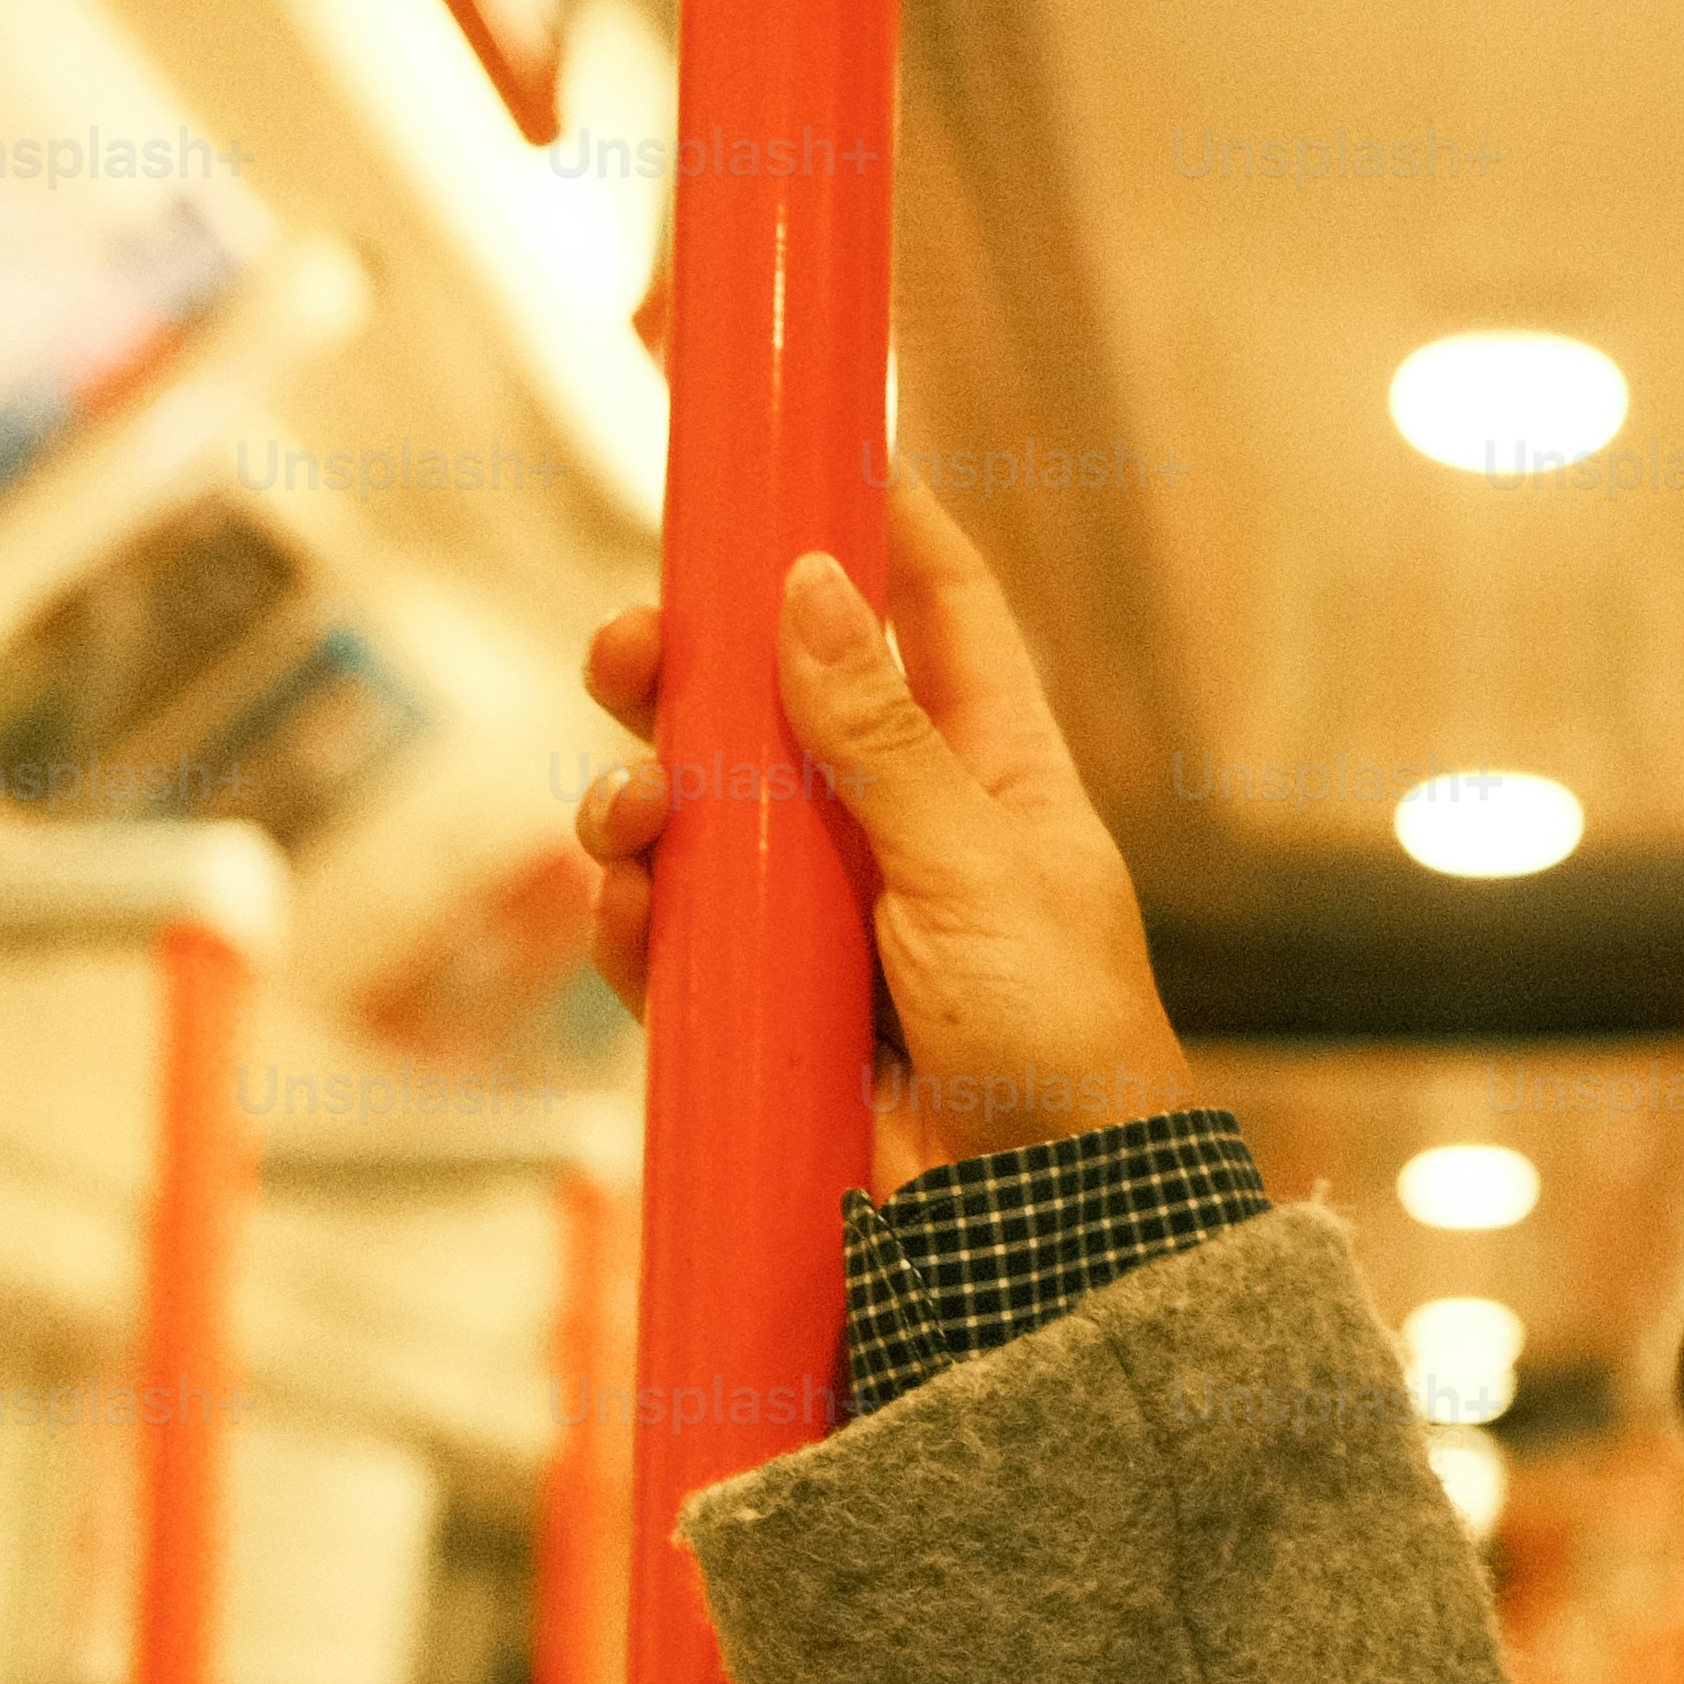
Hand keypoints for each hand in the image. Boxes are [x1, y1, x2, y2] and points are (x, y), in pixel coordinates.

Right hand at [577, 455, 1193, 1190]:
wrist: (1037, 1235)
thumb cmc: (1059, 1040)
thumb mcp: (977, 869)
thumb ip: (881, 737)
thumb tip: (811, 584)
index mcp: (991, 768)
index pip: (936, 610)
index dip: (877, 525)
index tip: (806, 448)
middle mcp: (898, 825)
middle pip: (777, 701)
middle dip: (696, 663)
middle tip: (631, 645)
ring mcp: (822, 915)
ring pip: (703, 810)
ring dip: (645, 790)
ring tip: (631, 811)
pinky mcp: (760, 1008)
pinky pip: (670, 936)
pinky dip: (633, 911)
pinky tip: (624, 901)